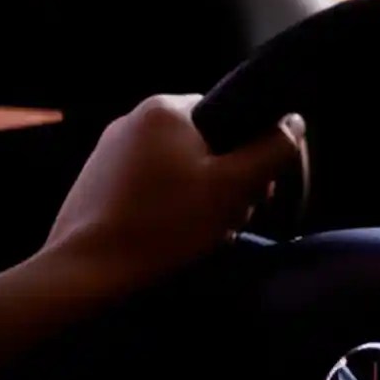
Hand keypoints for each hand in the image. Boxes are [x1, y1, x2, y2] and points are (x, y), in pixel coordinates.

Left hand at [44, 94, 301, 288]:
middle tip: (227, 219)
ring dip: (199, 198)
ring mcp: (108, 151)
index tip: (251, 190)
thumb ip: (271, 150)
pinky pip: (149, 186)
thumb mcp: (233, 188)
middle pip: (205, 144)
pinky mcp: (95, 183)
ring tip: (198, 234)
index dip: (250, 152)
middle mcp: (133, 119)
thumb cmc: (164, 223)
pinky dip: (166, 207)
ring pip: (179, 169)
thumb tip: (295, 122)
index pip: (229, 115)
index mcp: (166, 108)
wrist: (85, 272)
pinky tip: (168, 238)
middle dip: (224, 181)